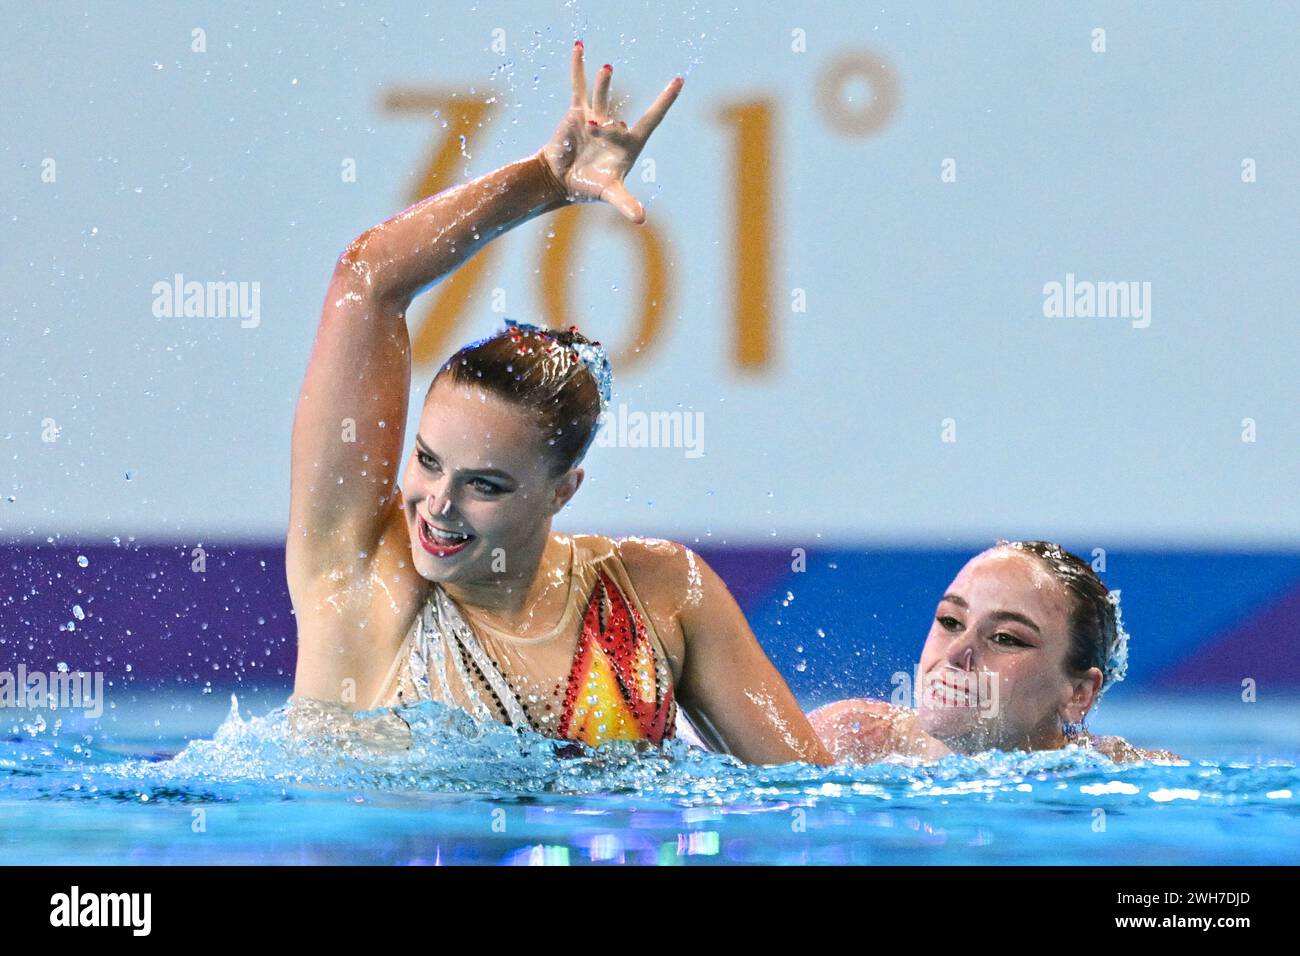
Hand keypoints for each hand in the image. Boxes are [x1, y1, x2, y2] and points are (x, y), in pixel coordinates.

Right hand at [539, 40, 682, 223]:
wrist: (559, 180)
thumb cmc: (588, 187)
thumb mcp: (609, 193)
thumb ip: (626, 203)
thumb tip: (642, 220)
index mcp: (630, 143)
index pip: (652, 118)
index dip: (665, 100)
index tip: (679, 80)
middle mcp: (615, 127)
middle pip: (616, 121)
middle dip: (605, 128)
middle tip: (595, 131)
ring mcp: (596, 117)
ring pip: (602, 95)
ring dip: (604, 83)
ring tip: (607, 67)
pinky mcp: (577, 113)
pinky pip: (578, 86)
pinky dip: (578, 67)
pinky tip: (579, 46)